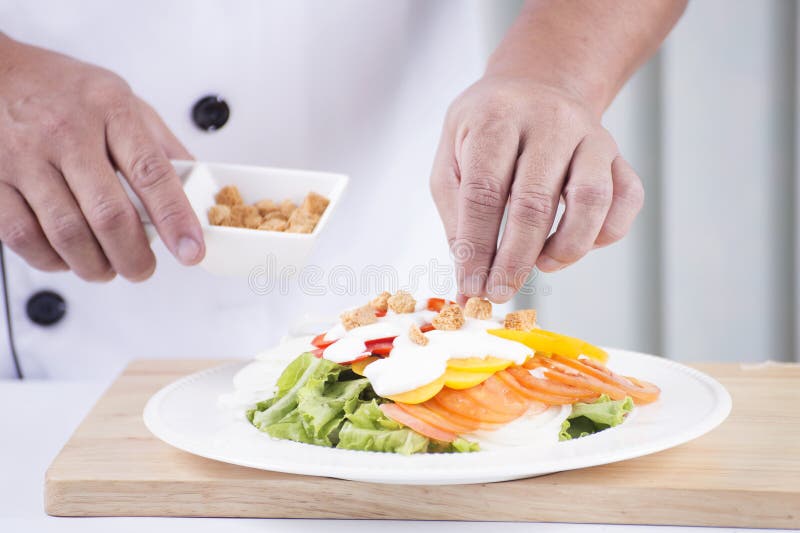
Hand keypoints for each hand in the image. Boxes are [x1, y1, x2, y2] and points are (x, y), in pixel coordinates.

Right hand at [0, 35, 203, 280]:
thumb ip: (161, 145)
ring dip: (95, 265)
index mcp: (110, 110)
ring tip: (108, 267)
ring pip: (67, 233)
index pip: (152, 173)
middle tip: (143, 269)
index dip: (176, 219)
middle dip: (133, 257)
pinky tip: (67, 257)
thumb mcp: (122, 100)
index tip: (192, 252)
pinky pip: (24, 237)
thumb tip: (197, 187)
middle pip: (108, 214)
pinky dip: (51, 260)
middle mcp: (66, 133)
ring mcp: (24, 157)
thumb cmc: (63, 91)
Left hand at [430, 76, 643, 302]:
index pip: (484, 192)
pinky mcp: (617, 153)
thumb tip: (468, 286)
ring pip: (591, 200)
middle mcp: (549, 121)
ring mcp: (590, 135)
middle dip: (514, 260)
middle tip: (498, 293)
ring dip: (566, 248)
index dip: (476, 246)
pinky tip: (578, 244)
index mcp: (497, 117)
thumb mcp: (452, 159)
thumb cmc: (485, 132)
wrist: (535, 85)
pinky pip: (627, 199)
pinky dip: (606, 233)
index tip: (470, 285)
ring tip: (541, 265)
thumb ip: (456, 219)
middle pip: (534, 202)